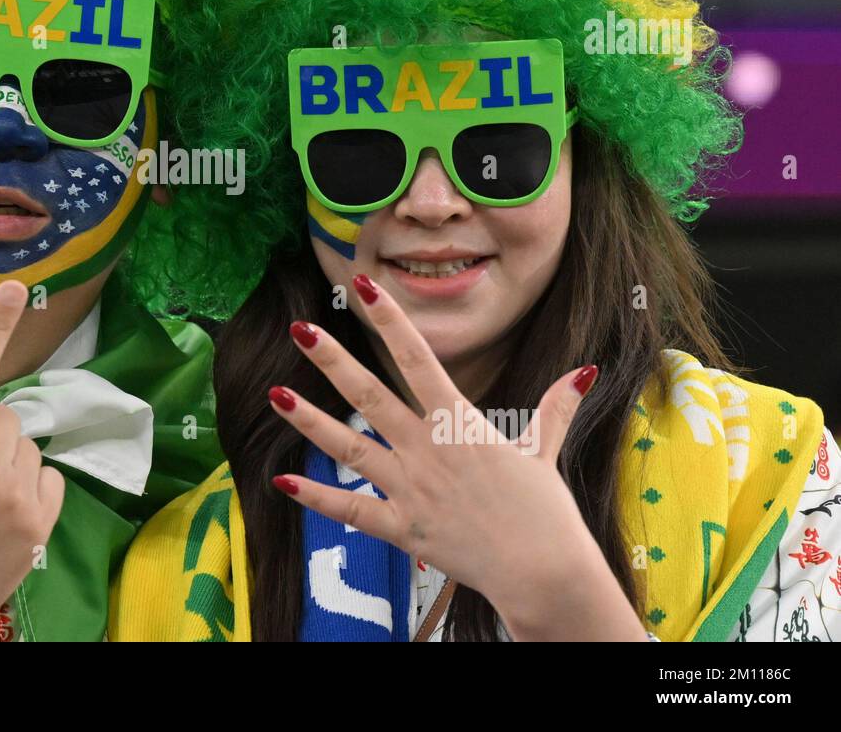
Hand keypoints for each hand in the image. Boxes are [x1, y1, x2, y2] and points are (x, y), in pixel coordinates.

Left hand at [269, 273, 645, 640]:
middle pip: (371, 395)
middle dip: (332, 361)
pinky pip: (350, 510)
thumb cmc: (545, 512)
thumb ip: (554, 407)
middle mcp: (427, 449)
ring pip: (350, 447)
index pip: (418, 358)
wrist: (543, 571)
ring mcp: (410, 488)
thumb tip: (584, 370)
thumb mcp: (545, 450)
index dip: (389, 320)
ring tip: (275, 395)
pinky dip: (317, 497)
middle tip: (300, 329)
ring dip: (310, 422)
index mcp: (459, 423)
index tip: (363, 288)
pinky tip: (283, 482)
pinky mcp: (401, 528)